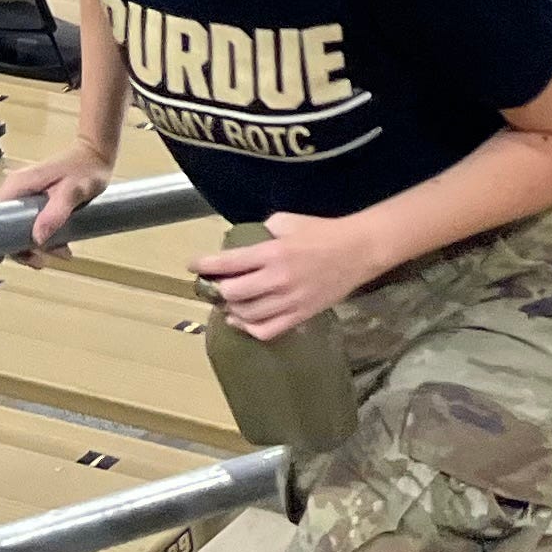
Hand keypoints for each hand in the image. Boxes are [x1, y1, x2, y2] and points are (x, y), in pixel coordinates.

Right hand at [0, 147, 114, 257]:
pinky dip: (44, 237)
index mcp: (18, 185)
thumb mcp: (74, 191)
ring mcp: (26, 195)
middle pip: (4, 226)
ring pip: (19, 228)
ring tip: (61, 253)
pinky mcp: (36, 201)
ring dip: (36, 246)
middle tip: (41, 262)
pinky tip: (62, 245)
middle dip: (21, 248)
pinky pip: (32, 224)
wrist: (97, 154)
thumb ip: (56, 213)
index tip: (4, 257)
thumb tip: (37, 239)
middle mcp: (17, 190)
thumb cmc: (86, 168)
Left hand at [192, 211, 384, 343]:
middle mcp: (277, 279)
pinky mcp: (300, 315)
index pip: (229, 263)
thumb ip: (264, 230)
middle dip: (219, 290)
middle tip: (217, 285)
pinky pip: (267, 331)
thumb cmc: (324, 232)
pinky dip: (249, 329)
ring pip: (247, 315)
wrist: (359, 251)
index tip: (192, 265)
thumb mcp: (289, 220)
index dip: (206, 265)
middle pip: (233, 294)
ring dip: (232, 310)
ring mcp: (289, 301)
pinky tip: (242, 321)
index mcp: (273, 253)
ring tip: (229, 303)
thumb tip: (246, 242)